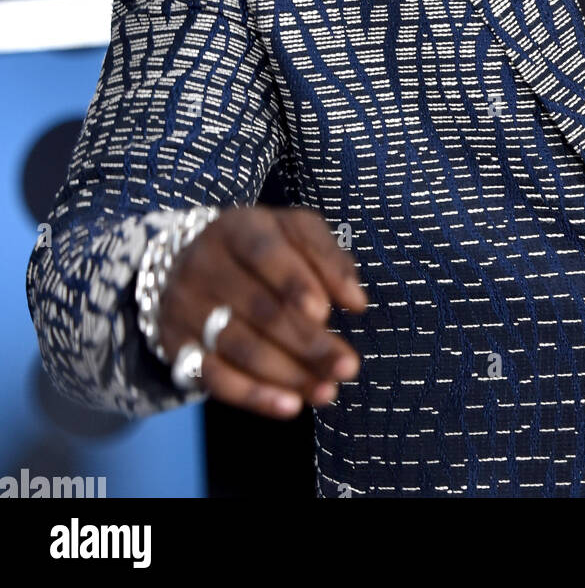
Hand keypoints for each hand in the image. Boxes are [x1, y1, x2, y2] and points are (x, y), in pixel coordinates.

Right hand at [157, 205, 365, 418]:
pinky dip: (254, 396)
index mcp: (238, 228)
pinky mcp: (177, 346)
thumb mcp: (296, 235)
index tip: (325, 313)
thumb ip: (329, 259)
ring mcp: (186, 306)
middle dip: (308, 342)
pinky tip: (289, 406)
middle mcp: (204, 264)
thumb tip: (356, 301)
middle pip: (259, 309)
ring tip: (328, 391)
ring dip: (288, 375)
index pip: (264, 252)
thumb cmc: (264, 250)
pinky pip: (215, 379)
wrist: (193, 264)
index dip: (294, 282)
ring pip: (240, 348)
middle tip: (347, 367)